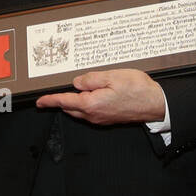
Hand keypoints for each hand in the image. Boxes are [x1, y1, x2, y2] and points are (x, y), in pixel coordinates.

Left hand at [36, 69, 165, 124]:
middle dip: (61, 101)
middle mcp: (94, 115)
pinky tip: (91, 96)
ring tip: (73, 91)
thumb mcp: (112, 76)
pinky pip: (90, 113)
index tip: (40, 101)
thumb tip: (77, 83)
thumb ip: (91, 79)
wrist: (156, 104)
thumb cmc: (138, 90)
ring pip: (80, 111)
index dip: (50, 100)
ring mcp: (101, 119)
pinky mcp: (108, 119)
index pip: (65, 102)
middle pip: (70, 108)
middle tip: (53, 93)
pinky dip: (85, 105)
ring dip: (73, 103)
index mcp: (91, 104)